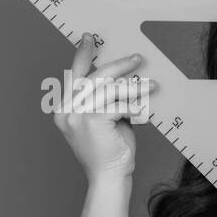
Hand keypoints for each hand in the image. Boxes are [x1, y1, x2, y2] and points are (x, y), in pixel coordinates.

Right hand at [52, 32, 158, 182]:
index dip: (82, 55)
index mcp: (64, 108)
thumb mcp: (107, 119)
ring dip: (133, 86)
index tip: (89, 38)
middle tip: (137, 58)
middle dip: (116, 65)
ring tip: (152, 84)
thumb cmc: (111, 150)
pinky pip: (118, 105)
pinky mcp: (91, 121)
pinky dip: (135, 106)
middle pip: (92, 77)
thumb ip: (108, 100)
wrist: (110, 177)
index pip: (74, 75)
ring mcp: (75, 115)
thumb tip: (126, 80)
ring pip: (108, 89)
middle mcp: (65, 110)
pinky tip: (147, 108)